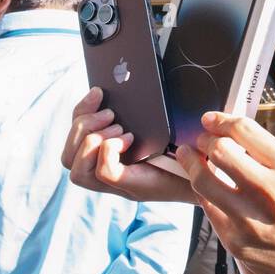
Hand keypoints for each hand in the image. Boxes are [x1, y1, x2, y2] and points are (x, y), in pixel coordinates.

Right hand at [61, 87, 196, 203]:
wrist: (208, 176)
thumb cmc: (183, 153)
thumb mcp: (154, 128)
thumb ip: (136, 115)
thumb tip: (125, 85)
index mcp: (107, 159)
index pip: (72, 141)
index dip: (79, 112)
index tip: (98, 91)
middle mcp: (106, 175)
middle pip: (66, 157)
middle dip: (81, 127)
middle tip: (110, 114)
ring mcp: (118, 184)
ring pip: (75, 169)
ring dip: (92, 141)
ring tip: (119, 128)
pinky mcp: (132, 188)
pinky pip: (103, 171)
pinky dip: (110, 151)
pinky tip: (130, 140)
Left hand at [174, 112, 274, 273]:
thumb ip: (268, 156)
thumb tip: (232, 136)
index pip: (244, 131)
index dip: (221, 120)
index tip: (210, 120)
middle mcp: (268, 191)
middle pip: (220, 151)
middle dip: (205, 141)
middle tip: (201, 141)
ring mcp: (249, 219)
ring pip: (203, 180)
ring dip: (191, 164)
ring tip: (188, 157)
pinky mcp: (234, 240)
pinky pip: (208, 208)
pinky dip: (203, 193)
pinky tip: (204, 188)